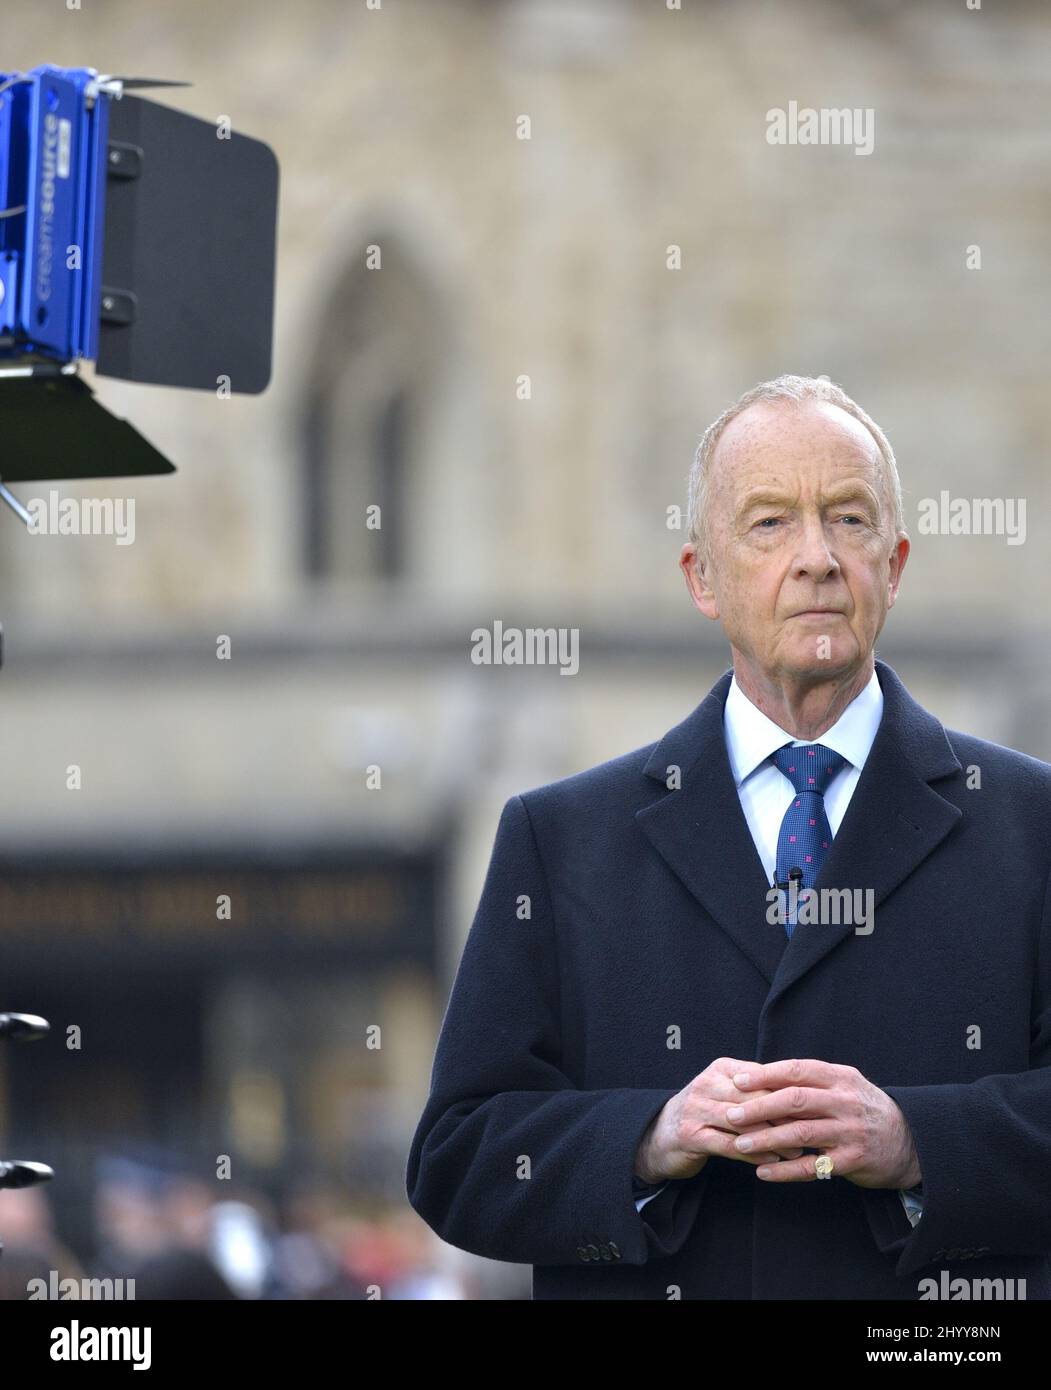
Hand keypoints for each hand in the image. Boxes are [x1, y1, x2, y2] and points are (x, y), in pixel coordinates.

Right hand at [634, 1056, 804, 1182]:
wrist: (660, 1136)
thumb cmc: (706, 1114)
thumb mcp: (728, 1093)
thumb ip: (757, 1091)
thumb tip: (800, 1095)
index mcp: (720, 1069)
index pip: (760, 1076)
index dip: (789, 1092)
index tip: (814, 1108)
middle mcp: (706, 1084)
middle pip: (753, 1098)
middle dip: (785, 1116)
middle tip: (812, 1131)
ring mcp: (696, 1109)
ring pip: (743, 1122)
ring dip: (773, 1138)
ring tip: (798, 1150)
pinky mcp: (691, 1135)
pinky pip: (730, 1145)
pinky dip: (754, 1153)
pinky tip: (773, 1160)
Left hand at [720, 1058, 920, 1188]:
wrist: (909, 1141)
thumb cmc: (864, 1109)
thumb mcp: (845, 1085)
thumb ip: (812, 1081)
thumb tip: (763, 1077)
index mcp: (839, 1078)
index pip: (797, 1071)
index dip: (765, 1076)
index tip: (737, 1082)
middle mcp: (845, 1102)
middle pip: (795, 1100)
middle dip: (759, 1107)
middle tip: (731, 1114)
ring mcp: (849, 1132)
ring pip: (800, 1133)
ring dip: (766, 1139)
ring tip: (739, 1144)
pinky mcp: (852, 1160)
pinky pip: (813, 1167)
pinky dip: (785, 1171)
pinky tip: (763, 1172)